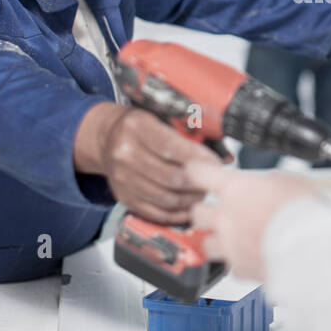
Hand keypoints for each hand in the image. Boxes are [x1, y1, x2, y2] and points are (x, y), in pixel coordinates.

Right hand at [73, 103, 227, 223]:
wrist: (104, 138)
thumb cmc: (138, 126)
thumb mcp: (159, 116)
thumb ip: (189, 134)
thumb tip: (226, 157)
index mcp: (136, 127)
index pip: (173, 148)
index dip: (199, 159)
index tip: (216, 163)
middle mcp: (125, 154)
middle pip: (171, 177)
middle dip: (199, 183)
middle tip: (213, 182)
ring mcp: (122, 178)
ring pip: (165, 198)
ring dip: (191, 200)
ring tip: (204, 194)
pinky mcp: (123, 197)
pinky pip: (154, 212)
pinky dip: (176, 214)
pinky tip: (190, 207)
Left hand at [187, 161, 316, 279]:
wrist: (312, 248)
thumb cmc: (305, 212)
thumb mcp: (288, 181)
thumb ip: (267, 183)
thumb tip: (265, 185)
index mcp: (236, 189)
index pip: (201, 173)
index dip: (196, 170)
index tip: (195, 171)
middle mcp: (226, 218)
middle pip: (196, 213)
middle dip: (205, 212)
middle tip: (217, 211)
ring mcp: (230, 246)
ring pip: (205, 244)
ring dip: (215, 241)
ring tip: (229, 239)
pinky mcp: (240, 270)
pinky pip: (232, 267)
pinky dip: (239, 263)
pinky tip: (250, 258)